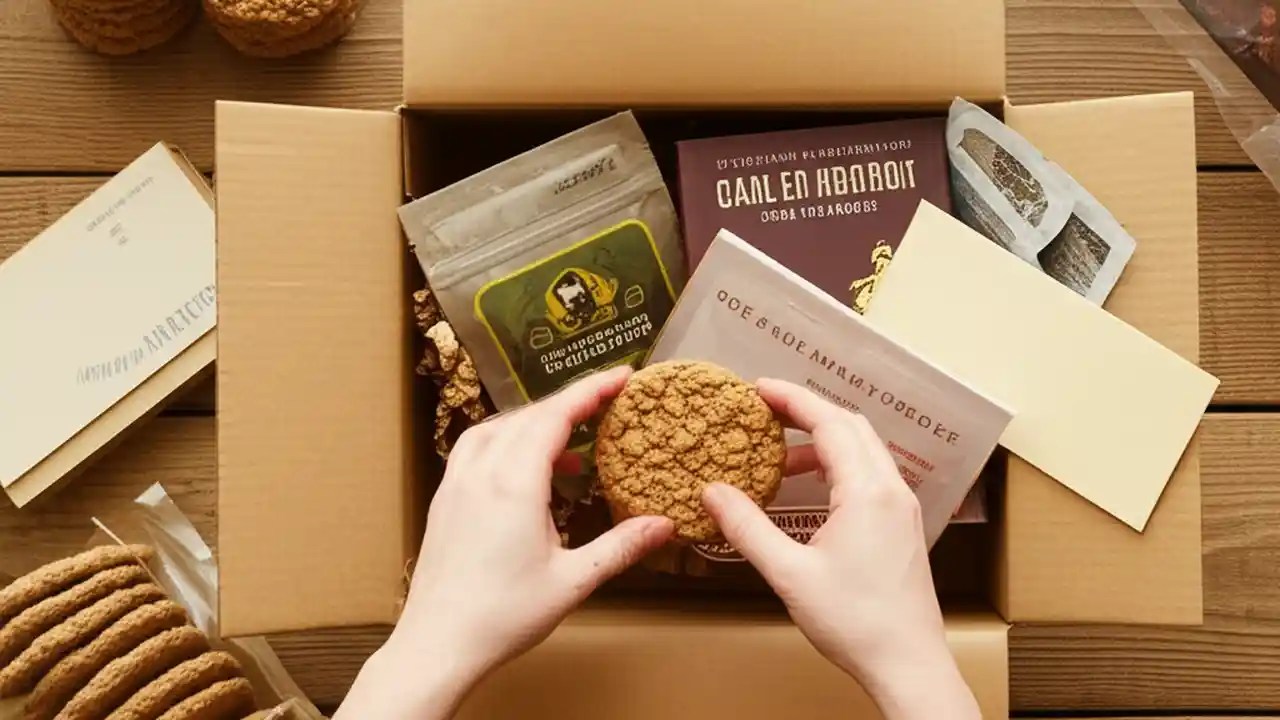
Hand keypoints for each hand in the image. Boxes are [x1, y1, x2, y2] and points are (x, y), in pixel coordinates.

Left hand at [336, 366, 673, 719]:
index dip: (591, 390)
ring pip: (499, 428)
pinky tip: (526, 472)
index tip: (622, 376)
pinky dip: (507, 443)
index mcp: (513, 483)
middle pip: (529, 416)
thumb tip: (662, 525)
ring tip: (569, 449)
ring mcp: (456, 484)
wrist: (437, 644)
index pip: (556, 415)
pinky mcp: (444, 500)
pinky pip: (477, 450)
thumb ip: (620, 547)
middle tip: (607, 403)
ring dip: (536, 425)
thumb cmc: (501, 616)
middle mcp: (480, 472)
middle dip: (570, 405)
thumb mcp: (572, 581)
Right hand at [701, 378, 979, 719]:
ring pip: (864, 450)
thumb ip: (748, 528)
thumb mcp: (789, 574)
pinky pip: (870, 475)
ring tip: (780, 456)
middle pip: (851, 426)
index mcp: (867, 492)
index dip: (792, 399)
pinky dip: (838, 466)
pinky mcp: (902, 526)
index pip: (829, 423)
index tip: (758, 389)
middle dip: (807, 412)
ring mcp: (902, 508)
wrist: (907, 664)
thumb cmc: (856, 623)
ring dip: (823, 441)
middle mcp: (891, 490)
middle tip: (765, 411)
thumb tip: (713, 493)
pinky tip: (811, 489)